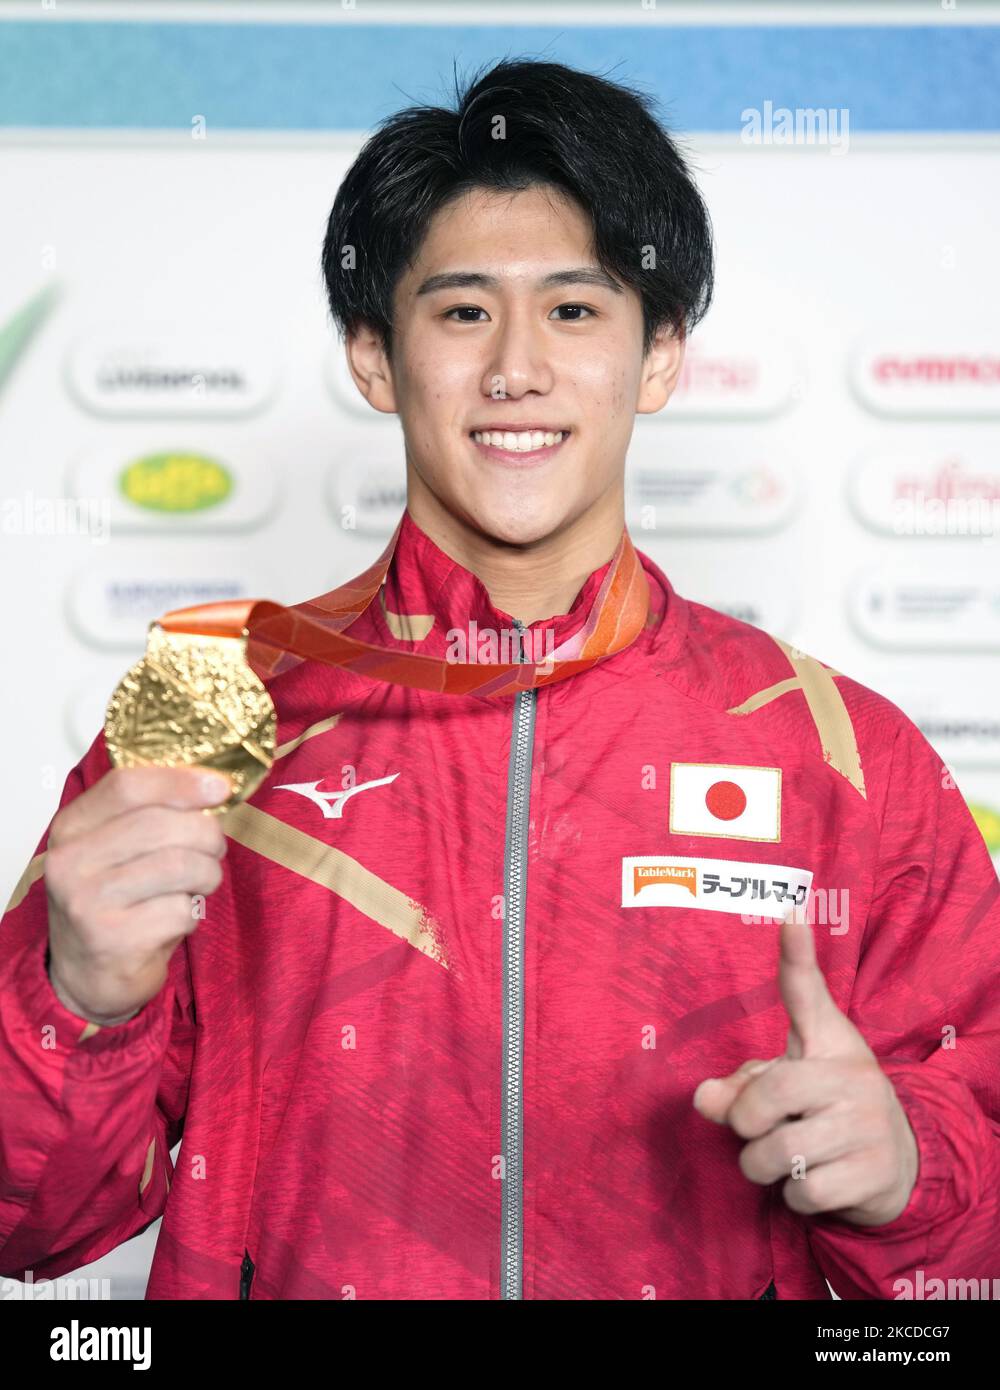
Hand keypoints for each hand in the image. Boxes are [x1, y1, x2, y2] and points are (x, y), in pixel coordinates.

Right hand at [44, 766, 231, 1024]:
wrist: (88, 977)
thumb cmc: (115, 904)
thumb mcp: (117, 850)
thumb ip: (151, 813)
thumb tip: (213, 785)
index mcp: (71, 827)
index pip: (128, 785)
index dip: (181, 781)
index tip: (220, 787)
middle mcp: (70, 861)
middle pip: (161, 824)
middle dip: (206, 834)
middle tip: (215, 849)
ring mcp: (87, 902)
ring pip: (179, 865)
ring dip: (207, 874)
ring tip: (202, 884)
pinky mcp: (111, 940)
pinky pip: (179, 910)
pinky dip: (192, 913)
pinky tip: (177, 919)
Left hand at [692, 905, 919, 1226]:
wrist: (898, 1165)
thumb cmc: (823, 1111)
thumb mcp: (785, 1088)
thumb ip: (740, 1087)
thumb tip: (703, 1099)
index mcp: (826, 1041)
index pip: (806, 991)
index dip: (796, 953)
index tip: (789, 911)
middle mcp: (851, 1075)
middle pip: (769, 1094)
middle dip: (745, 1122)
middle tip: (755, 1131)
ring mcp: (868, 1123)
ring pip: (779, 1151)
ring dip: (761, 1166)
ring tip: (781, 1160)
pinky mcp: (875, 1172)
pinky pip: (803, 1191)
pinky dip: (792, 1197)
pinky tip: (813, 1183)